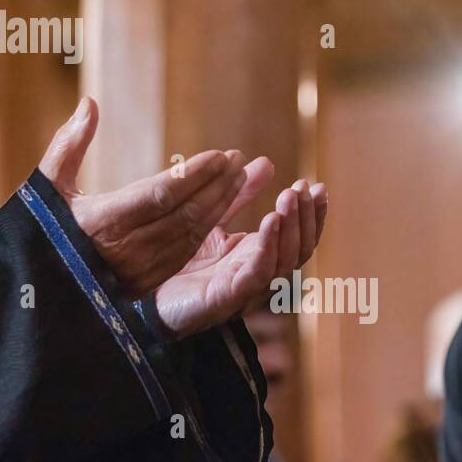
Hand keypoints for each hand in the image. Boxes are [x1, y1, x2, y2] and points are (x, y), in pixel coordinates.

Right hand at [38, 97, 272, 296]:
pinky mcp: (148, 285)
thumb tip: (89, 103)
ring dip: (220, 205)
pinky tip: (222, 207)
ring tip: (239, 176)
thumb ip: (69, 144)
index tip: (220, 154)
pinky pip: (186, 252)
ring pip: (191, 234)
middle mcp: (126, 250)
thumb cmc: (42, 230)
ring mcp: (139, 271)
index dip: (194, 175)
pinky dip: (208, 227)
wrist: (39, 288)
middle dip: (216, 185)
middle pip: (184, 214)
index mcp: (103, 222)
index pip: (160, 195)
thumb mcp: (47, 186)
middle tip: (237, 159)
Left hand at [153, 179, 328, 339]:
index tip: (315, 186)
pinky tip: (270, 222)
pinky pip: (257, 275)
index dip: (310, 213)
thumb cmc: (181, 262)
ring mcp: (245, 290)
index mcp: (258, 258)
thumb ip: (239, 195)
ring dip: (291, 228)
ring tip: (288, 198)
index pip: (297, 238)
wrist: (145, 299)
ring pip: (284, 263)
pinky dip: (268, 248)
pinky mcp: (226, 299)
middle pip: (297, 250)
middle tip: (304, 188)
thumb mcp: (214, 220)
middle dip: (305, 217)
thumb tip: (266, 162)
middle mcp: (258, 276)